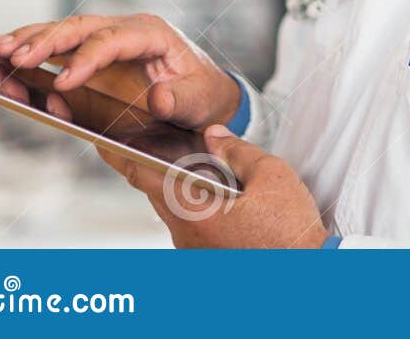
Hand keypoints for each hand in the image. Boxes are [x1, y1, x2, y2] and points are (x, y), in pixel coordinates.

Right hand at [0, 14, 241, 129]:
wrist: (204, 93)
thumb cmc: (202, 93)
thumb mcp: (199, 98)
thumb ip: (182, 99)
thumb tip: (159, 99)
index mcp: (152, 34)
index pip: (112, 40)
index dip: (86, 60)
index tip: (62, 84)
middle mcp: (126, 29)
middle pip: (80, 28)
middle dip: (45, 42)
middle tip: (11, 57)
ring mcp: (107, 39)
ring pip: (63, 33)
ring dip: (28, 42)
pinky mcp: (93, 55)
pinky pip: (59, 50)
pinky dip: (31, 54)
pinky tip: (4, 60)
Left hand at [96, 125, 328, 248]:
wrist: (307, 274)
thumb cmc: (290, 231)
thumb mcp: (272, 177)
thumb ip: (238, 151)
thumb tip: (214, 135)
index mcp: (195, 211)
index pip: (145, 176)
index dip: (122, 155)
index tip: (102, 140)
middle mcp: (186, 235)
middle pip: (158, 193)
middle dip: (153, 166)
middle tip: (149, 141)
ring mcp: (194, 251)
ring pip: (176, 211)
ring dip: (180, 187)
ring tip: (195, 163)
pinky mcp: (207, 260)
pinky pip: (191, 226)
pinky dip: (195, 205)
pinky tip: (217, 194)